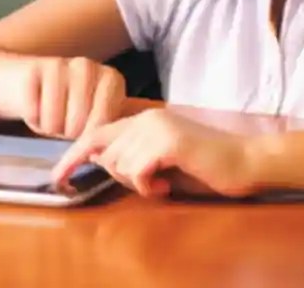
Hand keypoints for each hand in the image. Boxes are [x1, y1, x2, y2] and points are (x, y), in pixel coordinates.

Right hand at [0, 50, 125, 138]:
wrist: (27, 83)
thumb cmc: (67, 107)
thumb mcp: (94, 119)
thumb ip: (106, 131)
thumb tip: (106, 151)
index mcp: (111, 79)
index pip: (102, 124)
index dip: (88, 138)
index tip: (84, 132)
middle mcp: (88, 67)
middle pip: (77, 126)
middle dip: (68, 133)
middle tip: (65, 122)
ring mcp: (61, 63)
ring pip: (54, 121)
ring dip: (48, 127)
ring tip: (52, 116)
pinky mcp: (34, 68)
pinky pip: (32, 112)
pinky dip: (31, 118)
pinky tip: (36, 108)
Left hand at [52, 109, 260, 197]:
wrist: (245, 162)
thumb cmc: (205, 167)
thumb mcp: (161, 162)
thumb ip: (132, 158)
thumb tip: (99, 162)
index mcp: (144, 119)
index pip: (95, 134)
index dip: (72, 157)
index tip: (58, 179)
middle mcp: (147, 118)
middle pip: (105, 154)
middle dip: (122, 177)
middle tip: (153, 183)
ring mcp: (157, 127)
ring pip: (119, 164)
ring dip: (139, 183)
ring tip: (164, 182)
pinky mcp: (169, 141)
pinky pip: (137, 170)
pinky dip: (149, 186)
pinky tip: (168, 184)